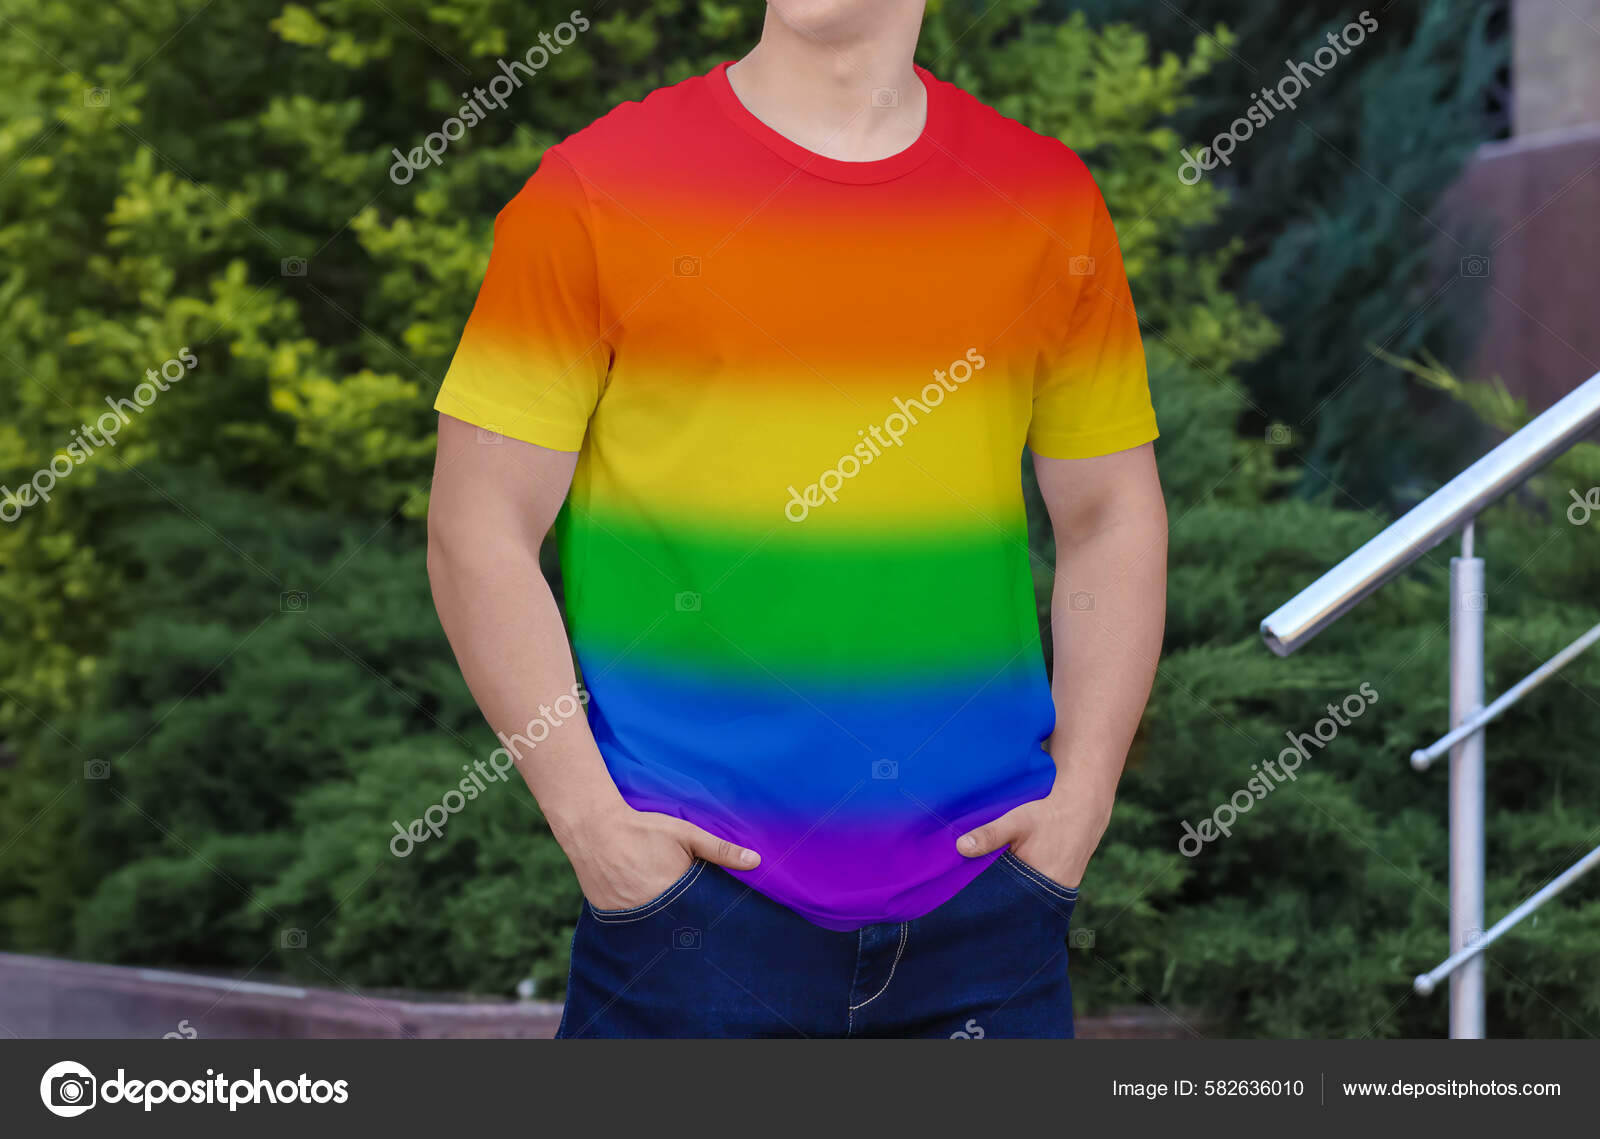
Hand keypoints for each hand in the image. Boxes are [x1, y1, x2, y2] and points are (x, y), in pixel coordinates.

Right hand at [554, 799, 759, 910]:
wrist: (593, 827)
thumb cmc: (644, 828)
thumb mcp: (686, 834)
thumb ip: (720, 850)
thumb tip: (756, 862)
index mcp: (674, 892)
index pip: (700, 917)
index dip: (707, 917)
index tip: (712, 914)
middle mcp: (650, 911)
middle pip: (676, 927)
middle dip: (685, 924)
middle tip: (690, 915)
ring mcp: (626, 917)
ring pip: (652, 929)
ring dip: (661, 924)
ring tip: (664, 910)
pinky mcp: (608, 917)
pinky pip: (629, 926)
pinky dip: (638, 920)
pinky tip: (642, 907)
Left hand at [955, 770, 1115, 889]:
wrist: (1083, 809)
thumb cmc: (1048, 816)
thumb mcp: (1016, 822)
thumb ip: (989, 835)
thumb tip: (960, 847)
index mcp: (1039, 885)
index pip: (1005, 903)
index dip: (988, 902)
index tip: (969, 898)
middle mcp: (1052, 894)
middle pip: (1017, 905)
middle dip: (998, 901)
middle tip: (978, 892)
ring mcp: (1060, 892)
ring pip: (1028, 899)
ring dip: (1013, 895)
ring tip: (996, 885)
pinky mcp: (1065, 886)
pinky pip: (1040, 892)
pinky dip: (1027, 888)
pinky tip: (1016, 877)